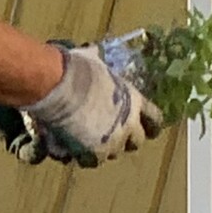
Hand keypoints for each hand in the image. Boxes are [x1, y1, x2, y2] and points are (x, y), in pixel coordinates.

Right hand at [19, 41, 166, 166]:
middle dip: (125, 139)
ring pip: (114, 153)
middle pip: (137, 142)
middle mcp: (128, 123)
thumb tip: (93, 50)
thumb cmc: (74, 68)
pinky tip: (73, 149)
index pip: (155, 119)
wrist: (56, 84)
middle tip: (110, 134)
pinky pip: (92, 161)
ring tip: (86, 140)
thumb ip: (98, 61)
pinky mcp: (94, 152)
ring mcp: (113, 140)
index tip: (147, 127)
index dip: (150, 124)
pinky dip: (83, 156)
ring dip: (103, 148)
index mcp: (133, 100)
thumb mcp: (94, 61)